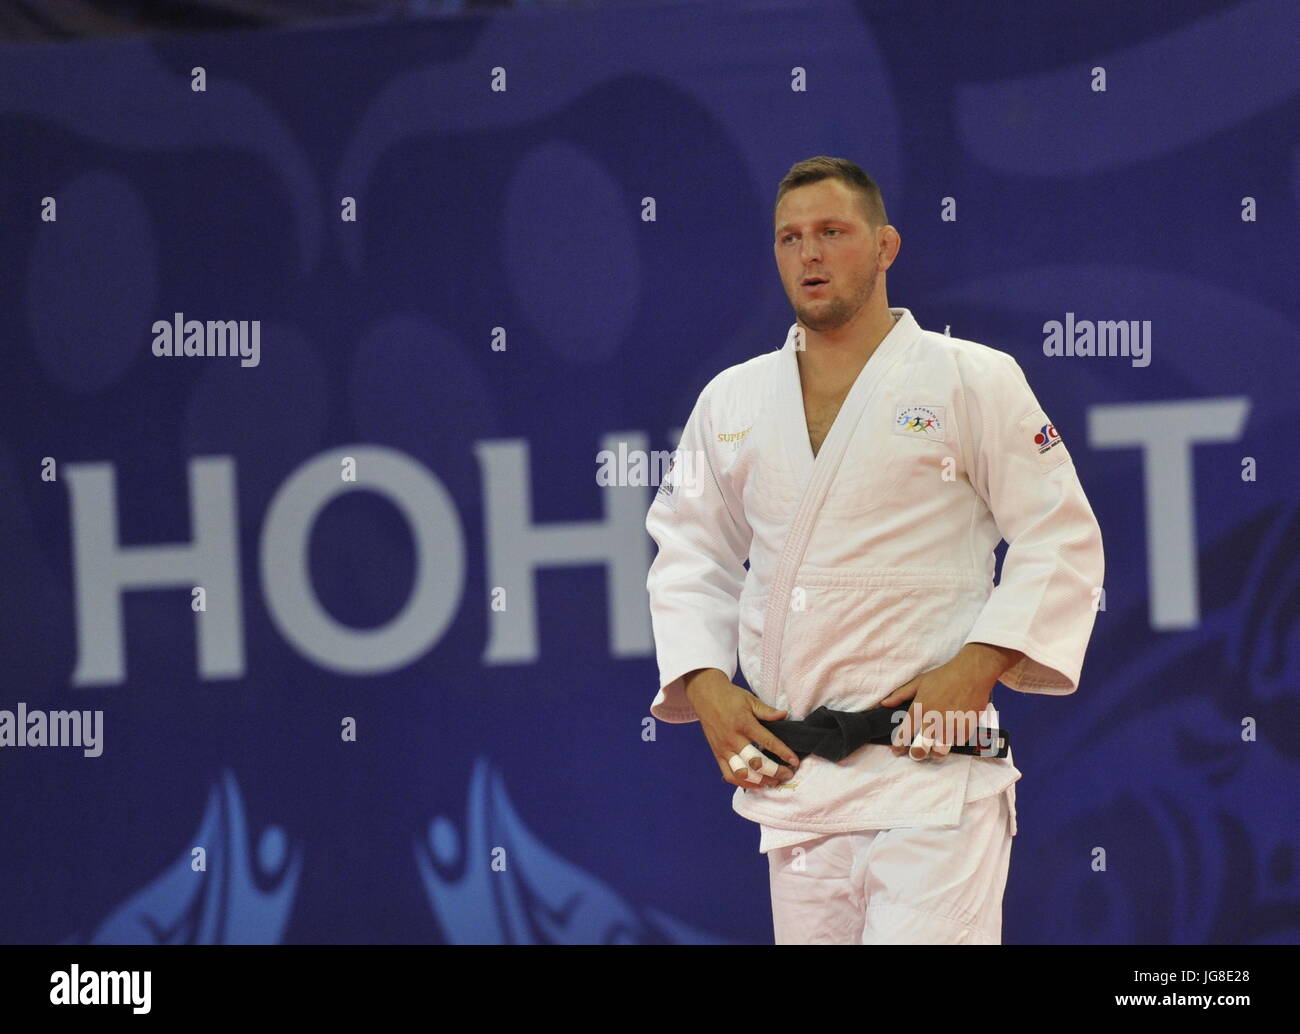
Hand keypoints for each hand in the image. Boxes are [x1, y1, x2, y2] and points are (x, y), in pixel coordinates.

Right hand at [684, 669, 799, 788]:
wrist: (705, 695)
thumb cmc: (729, 697)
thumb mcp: (750, 700)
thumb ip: (767, 711)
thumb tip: (784, 715)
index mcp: (744, 724)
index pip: (768, 742)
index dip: (783, 753)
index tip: (795, 762)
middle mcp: (733, 739)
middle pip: (756, 762)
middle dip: (774, 771)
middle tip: (787, 774)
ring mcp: (724, 749)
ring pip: (743, 773)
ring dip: (760, 781)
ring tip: (773, 782)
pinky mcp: (717, 754)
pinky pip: (729, 775)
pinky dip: (743, 783)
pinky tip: (755, 784)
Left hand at [877, 644, 1021, 759]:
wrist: (971, 672)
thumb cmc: (944, 675)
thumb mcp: (919, 682)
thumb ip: (900, 694)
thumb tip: (884, 703)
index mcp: (920, 709)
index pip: (905, 733)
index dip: (898, 745)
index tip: (897, 750)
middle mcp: (934, 720)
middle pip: (921, 748)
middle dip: (917, 754)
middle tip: (917, 753)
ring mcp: (951, 725)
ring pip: (941, 751)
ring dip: (937, 751)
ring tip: (936, 747)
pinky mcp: (967, 727)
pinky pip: (958, 742)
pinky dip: (954, 740)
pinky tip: (953, 733)